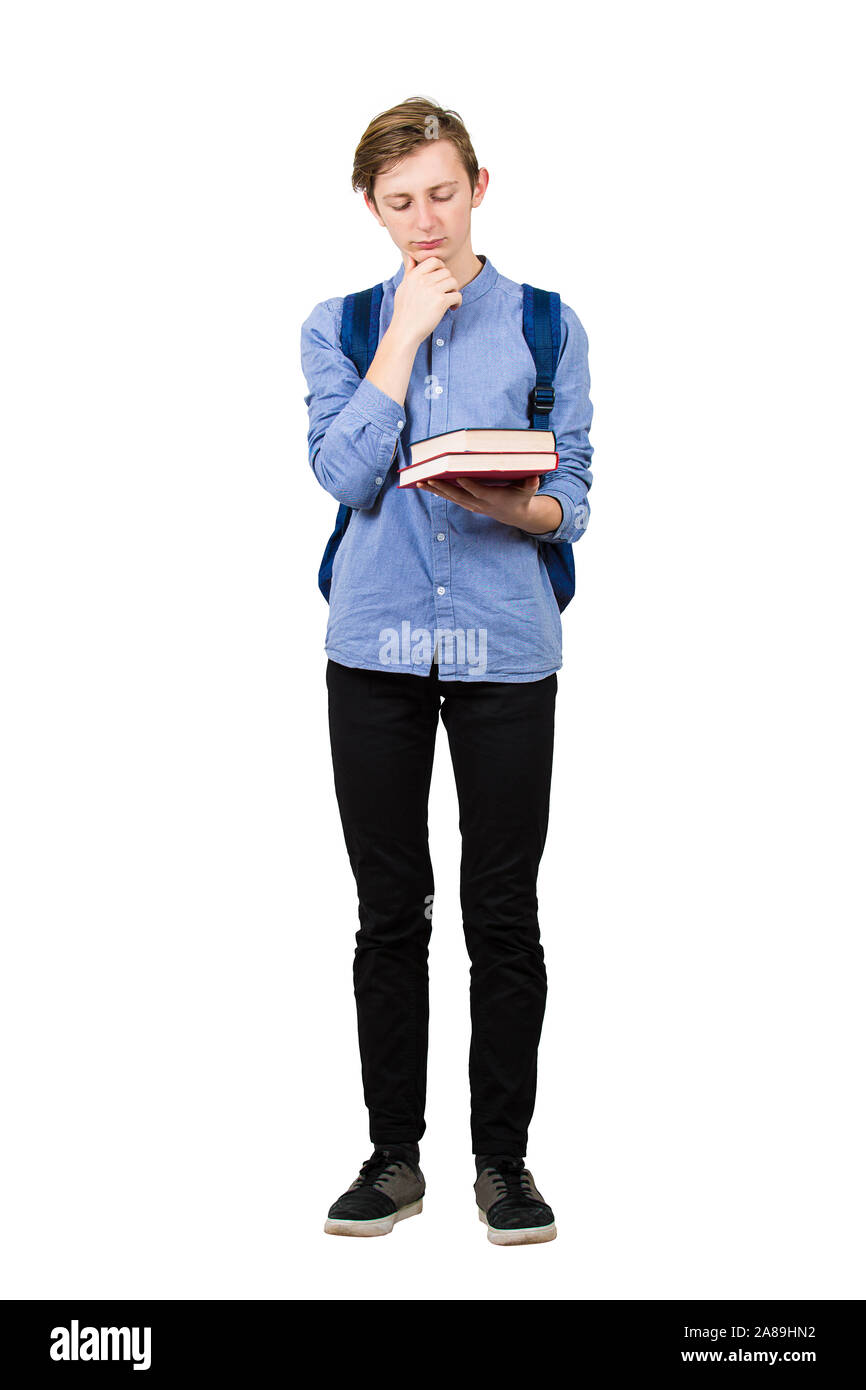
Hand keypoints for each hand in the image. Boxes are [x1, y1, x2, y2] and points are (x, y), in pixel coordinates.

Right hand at [391, 252, 462, 345]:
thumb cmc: (404, 312)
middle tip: (446, 292)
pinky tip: (452, 308)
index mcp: (414, 276)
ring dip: (454, 291)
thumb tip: (411, 258)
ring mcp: (432, 290)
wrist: (405, 331)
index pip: (433, 260)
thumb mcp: (403, 288)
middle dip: (449, 281)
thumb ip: (409, 272)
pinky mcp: (441, 302)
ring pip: (453, 282)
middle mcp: (423, 280)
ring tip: (449, 300)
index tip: (441, 278)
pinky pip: (457, 295)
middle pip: (446, 271)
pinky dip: (458, 302)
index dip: (441, 267)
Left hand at [415, 474, 558, 532]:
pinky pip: (451, 498)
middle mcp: (480, 504)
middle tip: (428, 478)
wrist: (516, 514)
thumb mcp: (529, 491)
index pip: (479, 491)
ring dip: (435, 490)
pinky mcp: (468, 504)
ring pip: (451, 498)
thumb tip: (534, 475)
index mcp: (494, 498)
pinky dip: (438, 492)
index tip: (457, 475)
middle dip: (442, 487)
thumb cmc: (522, 497)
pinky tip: (426, 485)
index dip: (468, 484)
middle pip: (458, 495)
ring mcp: (472, 505)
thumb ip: (530, 483)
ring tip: (420, 482)